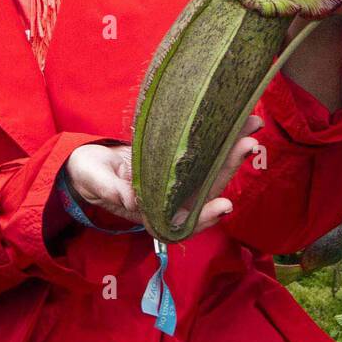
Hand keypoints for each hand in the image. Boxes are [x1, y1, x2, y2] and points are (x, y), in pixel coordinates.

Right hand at [62, 115, 263, 234]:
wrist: (89, 163)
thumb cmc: (88, 176)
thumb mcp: (95, 181)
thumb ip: (113, 191)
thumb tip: (133, 200)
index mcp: (153, 213)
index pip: (184, 221)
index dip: (205, 215)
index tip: (225, 205)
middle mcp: (173, 199)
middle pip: (208, 189)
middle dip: (230, 167)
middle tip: (249, 144)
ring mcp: (180, 180)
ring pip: (212, 169)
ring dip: (233, 149)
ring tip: (253, 124)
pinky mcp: (181, 161)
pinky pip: (206, 152)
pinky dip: (223, 137)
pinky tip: (239, 121)